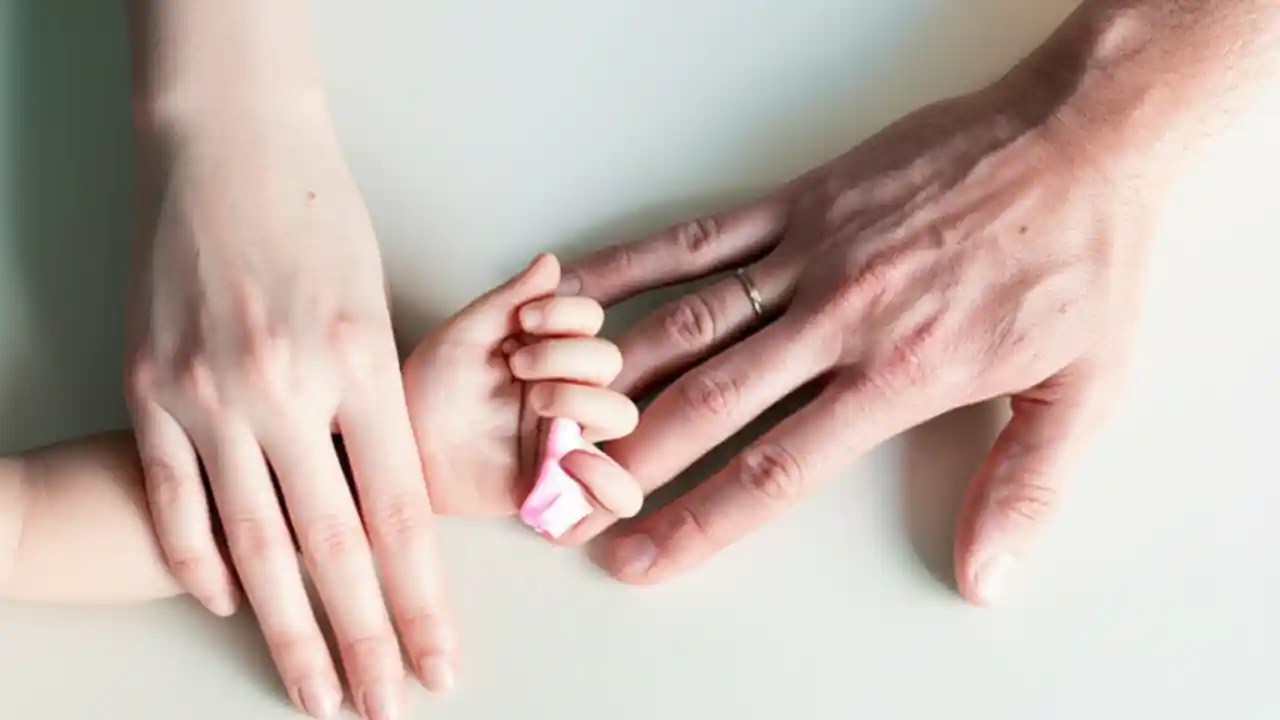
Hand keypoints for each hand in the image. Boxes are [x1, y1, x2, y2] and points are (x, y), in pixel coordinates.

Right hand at [126, 107, 448, 716]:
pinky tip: (233, 609)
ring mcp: (207, 394)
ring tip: (319, 696)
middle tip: (388, 710)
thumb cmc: (320, 220)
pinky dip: (201, 566)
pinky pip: (176, 503)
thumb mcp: (375, 306)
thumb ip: (385, 405)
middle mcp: (285, 389)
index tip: (441, 664)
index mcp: (360, 366)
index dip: (422, 603)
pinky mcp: (149, 390)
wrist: (226, 149)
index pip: (400, 516)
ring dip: (290, 634)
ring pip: (256, 545)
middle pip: (335, 549)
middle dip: (367, 644)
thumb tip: (399, 501)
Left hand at [404, 254, 642, 523]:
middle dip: (566, 357)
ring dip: (585, 402)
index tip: (525, 319)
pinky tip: (567, 460)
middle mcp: (565, 391)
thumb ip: (508, 299)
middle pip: (610, 363)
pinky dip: (608, 478)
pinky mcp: (562, 484)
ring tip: (535, 404)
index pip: (592, 322)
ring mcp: (567, 437)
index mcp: (546, 350)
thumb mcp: (463, 335)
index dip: (569, 314)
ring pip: (620, 416)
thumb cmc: (427, 391)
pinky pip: (618, 492)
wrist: (400, 450)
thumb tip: (549, 262)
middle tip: (516, 366)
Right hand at [559, 69, 1156, 604]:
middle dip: (626, 461)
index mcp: (900, 375)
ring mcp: (811, 255)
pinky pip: (698, 237)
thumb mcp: (1080, 391)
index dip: (699, 521)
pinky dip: (632, 266)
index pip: (776, 468)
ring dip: (610, 373)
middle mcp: (839, 320)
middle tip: (565, 498)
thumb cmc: (1079, 261)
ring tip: (548, 412)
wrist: (1081, 139)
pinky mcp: (801, 202)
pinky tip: (579, 290)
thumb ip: (1021, 489)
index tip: (640, 554)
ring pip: (687, 323)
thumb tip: (983, 577)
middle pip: (709, 402)